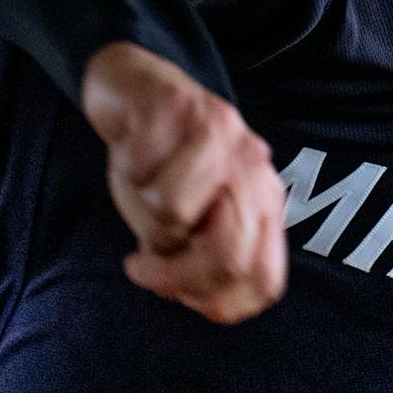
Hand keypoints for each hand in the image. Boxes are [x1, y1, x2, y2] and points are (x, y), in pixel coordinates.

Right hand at [80, 41, 287, 323]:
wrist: (136, 89)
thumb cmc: (162, 164)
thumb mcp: (186, 223)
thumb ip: (200, 261)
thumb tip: (200, 298)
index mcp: (263, 200)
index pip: (264, 280)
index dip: (218, 303)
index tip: (177, 294)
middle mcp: (252, 165)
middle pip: (226, 255)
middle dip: (171, 273)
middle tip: (140, 264)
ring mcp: (220, 132)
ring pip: (175, 212)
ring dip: (143, 212)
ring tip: (142, 190)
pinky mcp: (178, 106)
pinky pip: (143, 168)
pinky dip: (128, 168)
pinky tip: (132, 153)